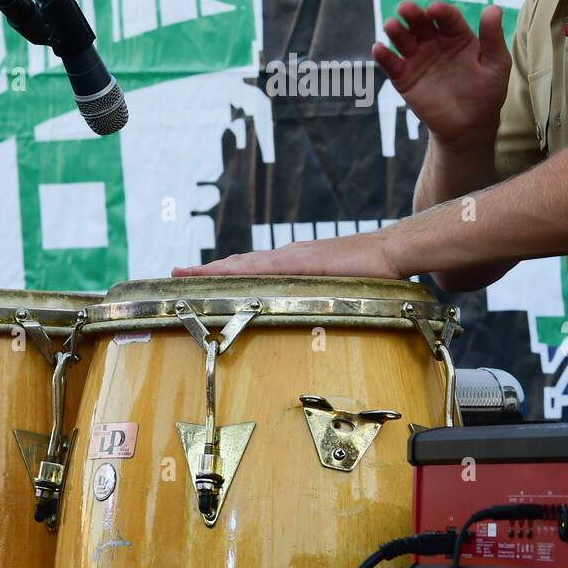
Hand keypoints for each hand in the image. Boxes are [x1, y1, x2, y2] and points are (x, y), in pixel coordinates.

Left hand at [172, 233, 402, 279]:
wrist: (391, 251)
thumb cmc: (368, 272)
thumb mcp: (334, 288)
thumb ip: (316, 297)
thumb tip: (305, 316)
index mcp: (292, 264)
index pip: (249, 267)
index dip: (221, 271)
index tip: (195, 275)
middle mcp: (288, 256)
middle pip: (239, 263)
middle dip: (207, 270)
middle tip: (176, 273)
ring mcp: (295, 257)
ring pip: (246, 263)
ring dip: (216, 269)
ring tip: (188, 273)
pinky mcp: (305, 262)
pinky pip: (268, 268)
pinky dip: (244, 271)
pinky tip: (227, 274)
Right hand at [372, 1, 510, 149]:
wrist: (468, 127)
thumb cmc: (486, 93)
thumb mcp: (496, 64)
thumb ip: (493, 37)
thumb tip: (494, 8)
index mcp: (456, 35)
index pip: (446, 17)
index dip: (441, 11)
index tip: (435, 9)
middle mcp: (433, 42)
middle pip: (420, 22)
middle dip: (413, 14)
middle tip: (406, 8)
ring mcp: (417, 58)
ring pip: (403, 39)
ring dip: (395, 30)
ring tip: (391, 25)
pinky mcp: (403, 77)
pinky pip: (391, 64)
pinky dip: (383, 56)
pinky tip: (379, 48)